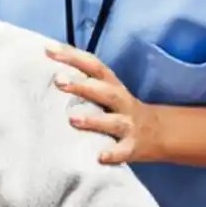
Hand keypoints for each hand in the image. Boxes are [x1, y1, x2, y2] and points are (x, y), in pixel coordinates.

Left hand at [45, 43, 162, 164]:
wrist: (157, 131)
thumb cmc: (119, 108)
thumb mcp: (106, 90)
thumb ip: (84, 80)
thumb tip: (49, 69)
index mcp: (111, 84)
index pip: (93, 65)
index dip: (72, 56)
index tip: (48, 49)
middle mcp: (120, 101)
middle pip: (103, 90)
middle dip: (81, 85)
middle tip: (58, 80)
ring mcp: (127, 125)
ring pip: (112, 122)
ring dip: (93, 120)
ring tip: (72, 119)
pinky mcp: (132, 147)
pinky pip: (122, 151)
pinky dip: (112, 154)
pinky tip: (100, 157)